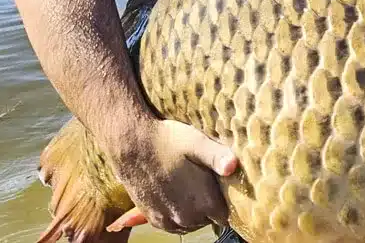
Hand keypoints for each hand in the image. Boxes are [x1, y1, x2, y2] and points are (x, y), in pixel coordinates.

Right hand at [103, 116, 238, 234]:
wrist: (130, 144)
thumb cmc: (166, 140)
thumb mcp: (197, 142)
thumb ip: (218, 156)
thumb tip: (233, 167)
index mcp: (204, 202)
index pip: (226, 215)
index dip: (226, 200)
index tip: (221, 186)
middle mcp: (187, 217)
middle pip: (208, 219)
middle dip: (209, 204)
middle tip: (204, 181)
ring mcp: (168, 219)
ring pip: (190, 223)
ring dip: (193, 210)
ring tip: (189, 188)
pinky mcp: (152, 218)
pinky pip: (172, 225)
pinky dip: (176, 215)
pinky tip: (176, 197)